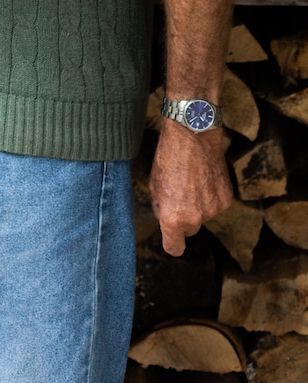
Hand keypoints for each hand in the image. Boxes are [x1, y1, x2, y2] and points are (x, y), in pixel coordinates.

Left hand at [149, 120, 232, 255]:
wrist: (192, 135)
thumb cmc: (168, 157)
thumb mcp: (154, 184)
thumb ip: (160, 207)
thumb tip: (165, 218)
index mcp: (173, 218)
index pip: (174, 247)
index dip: (172, 243)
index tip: (172, 238)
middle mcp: (196, 218)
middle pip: (190, 230)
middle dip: (184, 218)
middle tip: (179, 195)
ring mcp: (214, 209)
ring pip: (205, 215)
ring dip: (199, 204)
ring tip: (192, 179)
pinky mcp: (227, 198)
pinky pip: (217, 203)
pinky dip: (212, 194)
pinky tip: (205, 176)